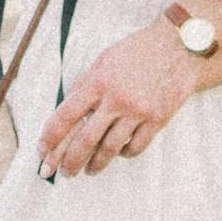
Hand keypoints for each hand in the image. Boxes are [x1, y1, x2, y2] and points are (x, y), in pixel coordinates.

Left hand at [37, 18, 200, 177]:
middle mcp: (116, 99)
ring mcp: (138, 111)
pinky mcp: (157, 120)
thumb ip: (85, 86)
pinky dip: (124, 154)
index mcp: (98, 81)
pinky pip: (135, 147)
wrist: (179, 47)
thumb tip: (67, 113)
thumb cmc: (138, 51)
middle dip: (69, 161)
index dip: (50, 138)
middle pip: (85, 140)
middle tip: (62, 173)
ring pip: (110, 149)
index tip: (42, 152)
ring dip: (95, 164)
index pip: (66, 116)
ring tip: (88, 171)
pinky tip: (118, 154)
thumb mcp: (104, 60)